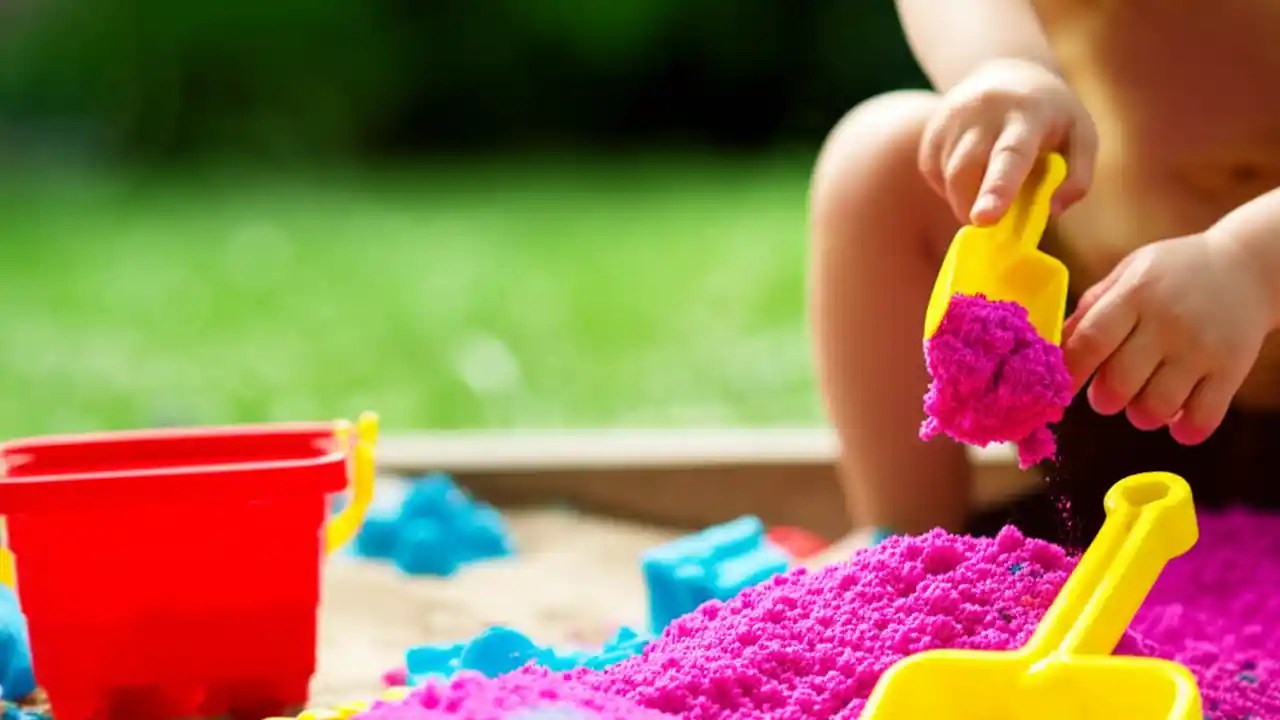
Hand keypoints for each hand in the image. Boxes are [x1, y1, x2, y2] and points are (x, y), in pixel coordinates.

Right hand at [919, 58, 1097, 224]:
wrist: (1007, 70)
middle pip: (964, 171)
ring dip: (964, 197)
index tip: (984, 219)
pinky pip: (935, 173)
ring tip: (988, 183)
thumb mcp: (1081, 136)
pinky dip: (951, 186)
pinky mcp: (933, 131)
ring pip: (948, 176)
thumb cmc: (1051, 115)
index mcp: (1027, 114)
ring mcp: (953, 118)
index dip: (997, 189)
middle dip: (969, 206)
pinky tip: (972, 171)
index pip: (1010, 154)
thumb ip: (1077, 177)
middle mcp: (984, 112)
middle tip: (987, 221)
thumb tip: (1052, 211)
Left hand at [1062, 233, 1274, 444]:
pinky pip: (1199, 420)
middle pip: (1118, 384)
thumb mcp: (1129, 274)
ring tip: (1145, 397)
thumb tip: (1054, 348)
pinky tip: (1177, 414)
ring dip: (1140, 415)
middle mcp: (1167, 322)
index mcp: (1135, 294)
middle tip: (1109, 392)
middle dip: (1103, 399)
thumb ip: (1091, 310)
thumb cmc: (1173, 274)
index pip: (1090, 342)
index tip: (1062, 386)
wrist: (1248, 267)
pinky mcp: (1231, 371)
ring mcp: (1201, 348)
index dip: (1070, 372)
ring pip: (1154, 408)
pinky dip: (1182, 429)